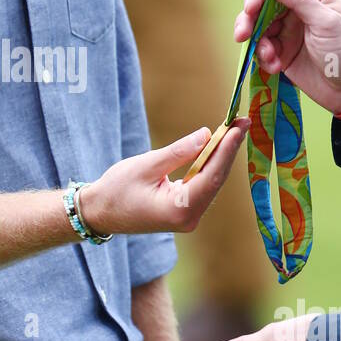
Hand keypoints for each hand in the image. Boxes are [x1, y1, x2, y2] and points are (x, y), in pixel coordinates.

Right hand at [79, 118, 250, 236]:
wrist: (99, 213)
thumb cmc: (115, 190)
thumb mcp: (145, 165)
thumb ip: (178, 152)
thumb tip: (207, 135)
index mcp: (179, 210)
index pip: (212, 176)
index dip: (227, 149)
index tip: (238, 126)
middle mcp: (189, 218)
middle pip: (216, 179)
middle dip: (229, 149)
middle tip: (242, 122)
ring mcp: (188, 217)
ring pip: (212, 182)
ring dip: (221, 156)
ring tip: (234, 129)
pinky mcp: (185, 211)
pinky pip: (203, 186)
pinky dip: (210, 165)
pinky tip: (218, 147)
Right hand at [234, 0, 340, 116]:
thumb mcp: (327, 23)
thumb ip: (299, 0)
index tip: (250, 10)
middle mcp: (299, 9)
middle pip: (262, 6)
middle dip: (249, 21)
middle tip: (241, 36)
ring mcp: (289, 32)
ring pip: (258, 29)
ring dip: (258, 44)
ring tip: (269, 59)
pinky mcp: (283, 52)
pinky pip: (263, 49)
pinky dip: (264, 58)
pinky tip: (275, 68)